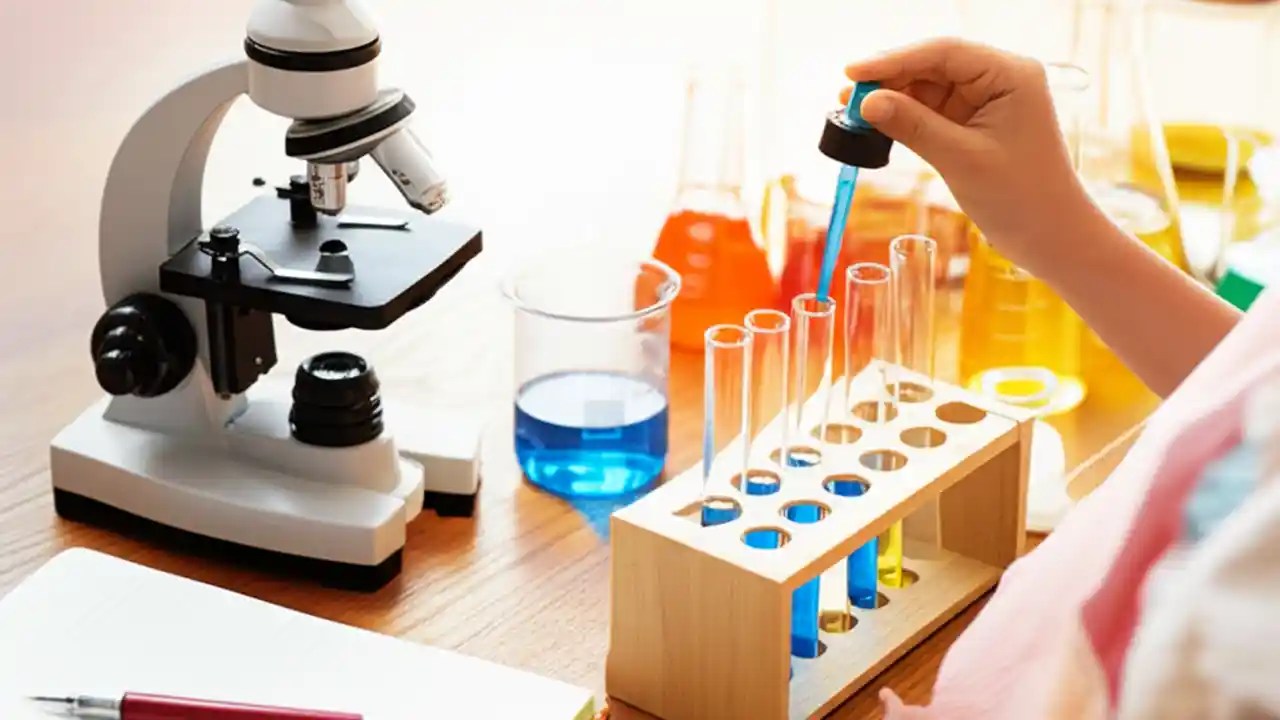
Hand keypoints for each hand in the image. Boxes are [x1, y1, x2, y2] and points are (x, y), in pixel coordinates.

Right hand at [841, 38, 1086, 275]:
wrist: (1053, 237)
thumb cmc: (1021, 198)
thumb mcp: (961, 160)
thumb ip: (913, 126)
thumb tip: (867, 104)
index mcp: (1010, 74)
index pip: (943, 53)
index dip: (893, 60)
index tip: (852, 73)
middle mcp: (1001, 79)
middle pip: (933, 65)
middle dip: (889, 80)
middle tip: (845, 97)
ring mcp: (988, 102)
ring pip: (928, 88)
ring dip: (892, 99)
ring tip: (852, 114)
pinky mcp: (977, 124)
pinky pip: (932, 112)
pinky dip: (905, 118)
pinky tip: (876, 125)